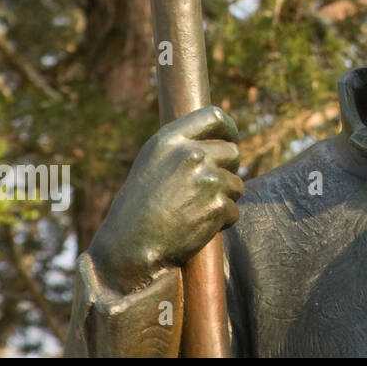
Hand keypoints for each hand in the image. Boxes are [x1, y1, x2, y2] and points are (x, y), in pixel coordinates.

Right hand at [88, 106, 242, 295]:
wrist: (129, 249)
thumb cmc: (138, 209)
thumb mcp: (152, 165)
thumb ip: (182, 149)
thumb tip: (222, 140)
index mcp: (169, 140)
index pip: (213, 116)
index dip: (228, 128)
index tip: (232, 138)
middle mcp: (190, 154)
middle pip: (233, 152)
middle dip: (227, 170)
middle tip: (208, 190)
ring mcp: (207, 179)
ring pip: (236, 184)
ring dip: (223, 199)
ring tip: (194, 212)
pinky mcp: (218, 205)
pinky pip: (234, 210)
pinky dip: (222, 221)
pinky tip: (197, 228)